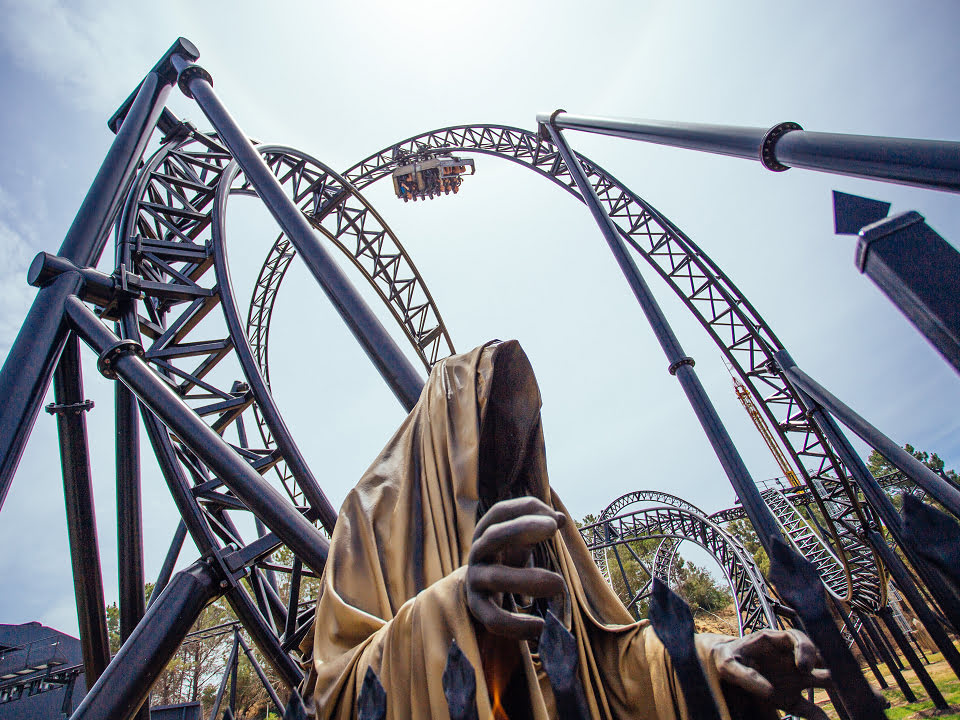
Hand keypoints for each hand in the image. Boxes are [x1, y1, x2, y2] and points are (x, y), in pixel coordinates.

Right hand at [466, 497, 566, 639]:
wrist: (479, 588)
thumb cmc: (507, 556)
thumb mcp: (521, 539)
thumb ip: (540, 525)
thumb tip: (560, 518)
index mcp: (488, 531)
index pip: (500, 512)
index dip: (524, 509)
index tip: (554, 520)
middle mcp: (478, 552)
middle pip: (493, 535)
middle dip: (522, 529)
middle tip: (553, 529)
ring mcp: (475, 579)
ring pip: (495, 576)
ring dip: (526, 579)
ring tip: (560, 584)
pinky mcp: (477, 607)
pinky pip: (493, 618)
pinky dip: (517, 624)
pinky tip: (541, 626)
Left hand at [713, 629, 830, 718]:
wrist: (722, 668)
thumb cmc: (727, 659)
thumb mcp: (728, 665)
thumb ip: (746, 676)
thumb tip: (769, 691)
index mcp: (775, 642)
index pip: (797, 638)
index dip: (806, 649)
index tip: (805, 667)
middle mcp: (789, 659)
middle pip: (818, 659)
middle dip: (827, 668)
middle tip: (829, 681)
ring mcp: (793, 678)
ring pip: (822, 681)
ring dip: (833, 689)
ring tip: (844, 699)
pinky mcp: (790, 698)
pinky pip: (811, 710)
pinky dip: (820, 718)